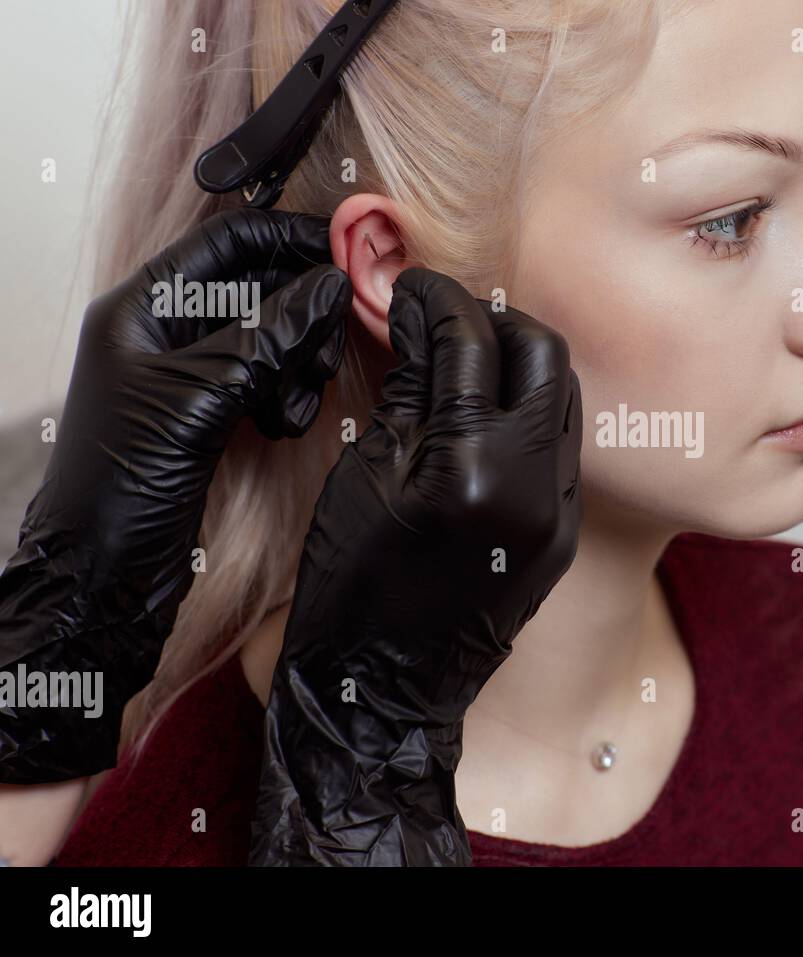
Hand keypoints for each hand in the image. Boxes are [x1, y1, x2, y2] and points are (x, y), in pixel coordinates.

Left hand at [0, 208, 352, 783]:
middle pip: (260, 288)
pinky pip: (272, 380)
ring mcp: (194, 374)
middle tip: (325, 351)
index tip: (346, 255)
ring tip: (297, 403)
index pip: (228, 241)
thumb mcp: (200, 395)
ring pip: (274, 337)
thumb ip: (268, 335)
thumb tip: (330, 285)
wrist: (103, 575)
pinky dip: (290, 395)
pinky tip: (285, 423)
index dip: (289, 240)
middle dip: (303, 314)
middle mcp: (169, 332)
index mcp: (144, 307)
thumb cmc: (121, 483)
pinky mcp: (215, 412)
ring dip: (300, 362)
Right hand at [250, 267, 581, 865]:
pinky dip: (531, 413)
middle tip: (443, 317)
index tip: (408, 288)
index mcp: (469, 464)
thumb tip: (421, 326)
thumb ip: (408, 390)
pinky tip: (488, 414)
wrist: (384, 690)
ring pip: (564, 395)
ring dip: (520, 362)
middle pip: (540, 351)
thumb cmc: (349, 587)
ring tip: (467, 359)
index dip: (434, 299)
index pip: (468, 339)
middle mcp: (533, 482)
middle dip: (492, 317)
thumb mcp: (363, 474)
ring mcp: (559, 510)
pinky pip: (563, 446)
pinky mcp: (566, 532)